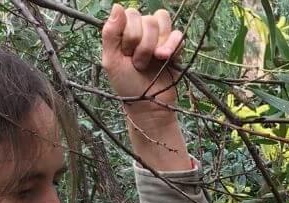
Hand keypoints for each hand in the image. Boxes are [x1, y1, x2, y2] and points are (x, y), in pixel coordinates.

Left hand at [101, 4, 183, 119]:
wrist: (148, 106)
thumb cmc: (127, 85)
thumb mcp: (111, 61)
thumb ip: (110, 33)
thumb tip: (117, 6)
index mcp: (125, 31)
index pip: (131, 14)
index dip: (129, 34)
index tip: (126, 53)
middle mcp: (142, 31)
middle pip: (147, 19)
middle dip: (142, 44)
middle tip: (138, 62)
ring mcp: (160, 38)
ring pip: (161, 22)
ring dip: (156, 44)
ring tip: (152, 61)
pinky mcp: (175, 47)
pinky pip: (178, 34)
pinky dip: (172, 45)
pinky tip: (166, 58)